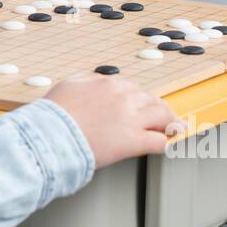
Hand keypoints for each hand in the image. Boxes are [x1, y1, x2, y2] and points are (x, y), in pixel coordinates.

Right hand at [45, 74, 185, 165]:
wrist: (51, 135)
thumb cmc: (54, 114)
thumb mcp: (68, 85)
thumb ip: (87, 81)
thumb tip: (94, 83)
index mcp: (109, 83)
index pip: (133, 88)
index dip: (139, 98)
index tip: (141, 104)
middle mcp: (124, 98)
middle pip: (151, 100)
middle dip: (159, 108)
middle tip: (164, 116)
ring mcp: (131, 119)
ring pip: (161, 116)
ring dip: (170, 122)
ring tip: (175, 128)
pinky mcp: (133, 142)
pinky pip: (157, 141)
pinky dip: (164, 143)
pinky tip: (166, 145)